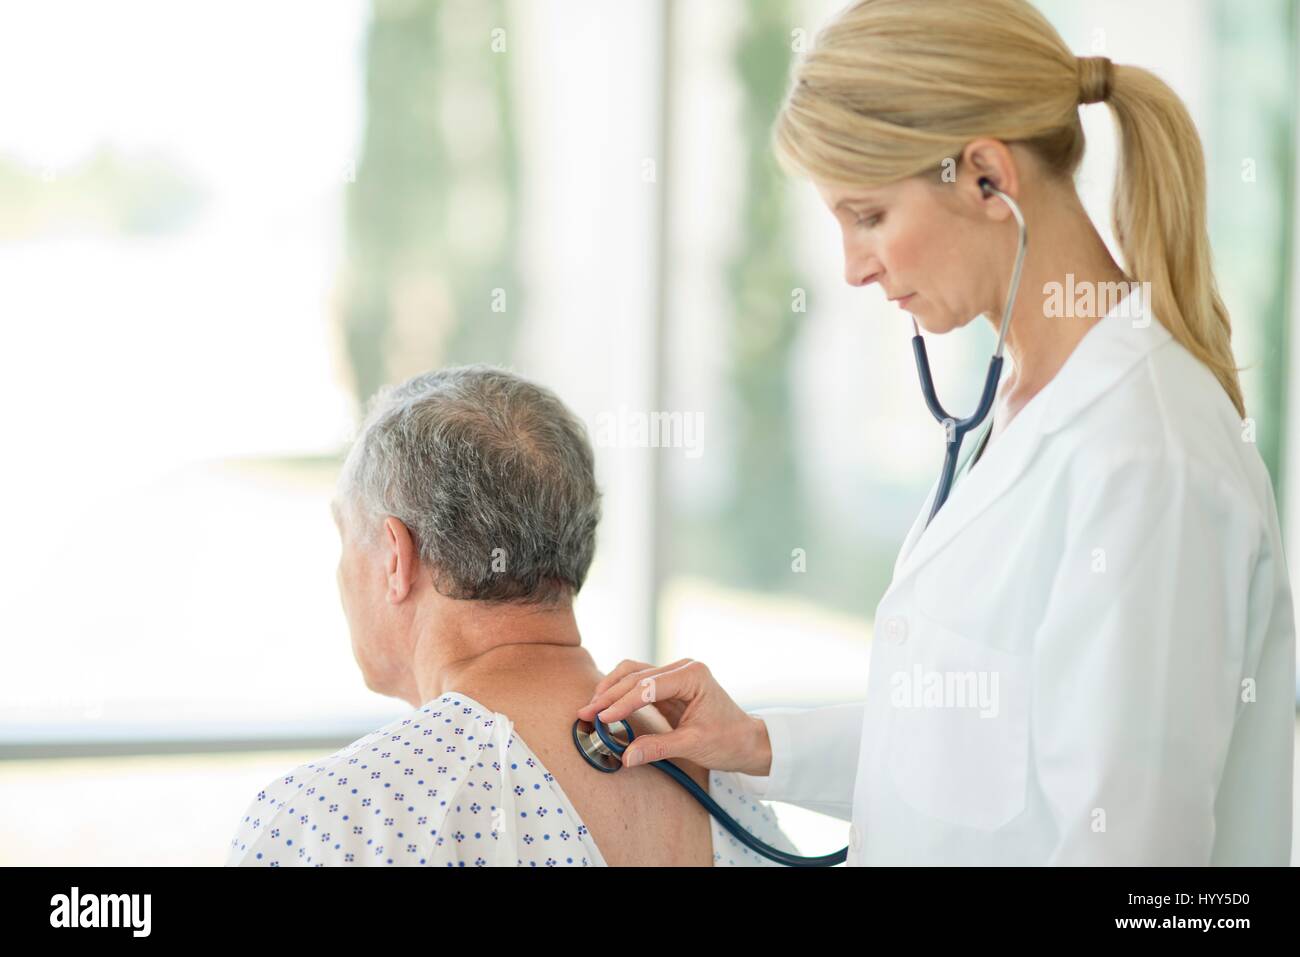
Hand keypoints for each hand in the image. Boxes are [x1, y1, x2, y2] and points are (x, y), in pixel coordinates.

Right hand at [575, 658, 771, 773]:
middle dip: (610, 695)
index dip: (623, 702)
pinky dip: (619, 692)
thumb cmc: (728, 740)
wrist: (747, 741)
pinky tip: (605, 704)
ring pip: (633, 674)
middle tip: (587, 713)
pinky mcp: (667, 686)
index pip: (648, 686)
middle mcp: (682, 669)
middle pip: (636, 676)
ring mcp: (674, 675)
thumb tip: (626, 756)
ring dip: (610, 689)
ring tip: (591, 708)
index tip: (602, 718)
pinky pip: (638, 683)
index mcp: (692, 675)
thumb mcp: (694, 745)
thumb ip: (658, 748)